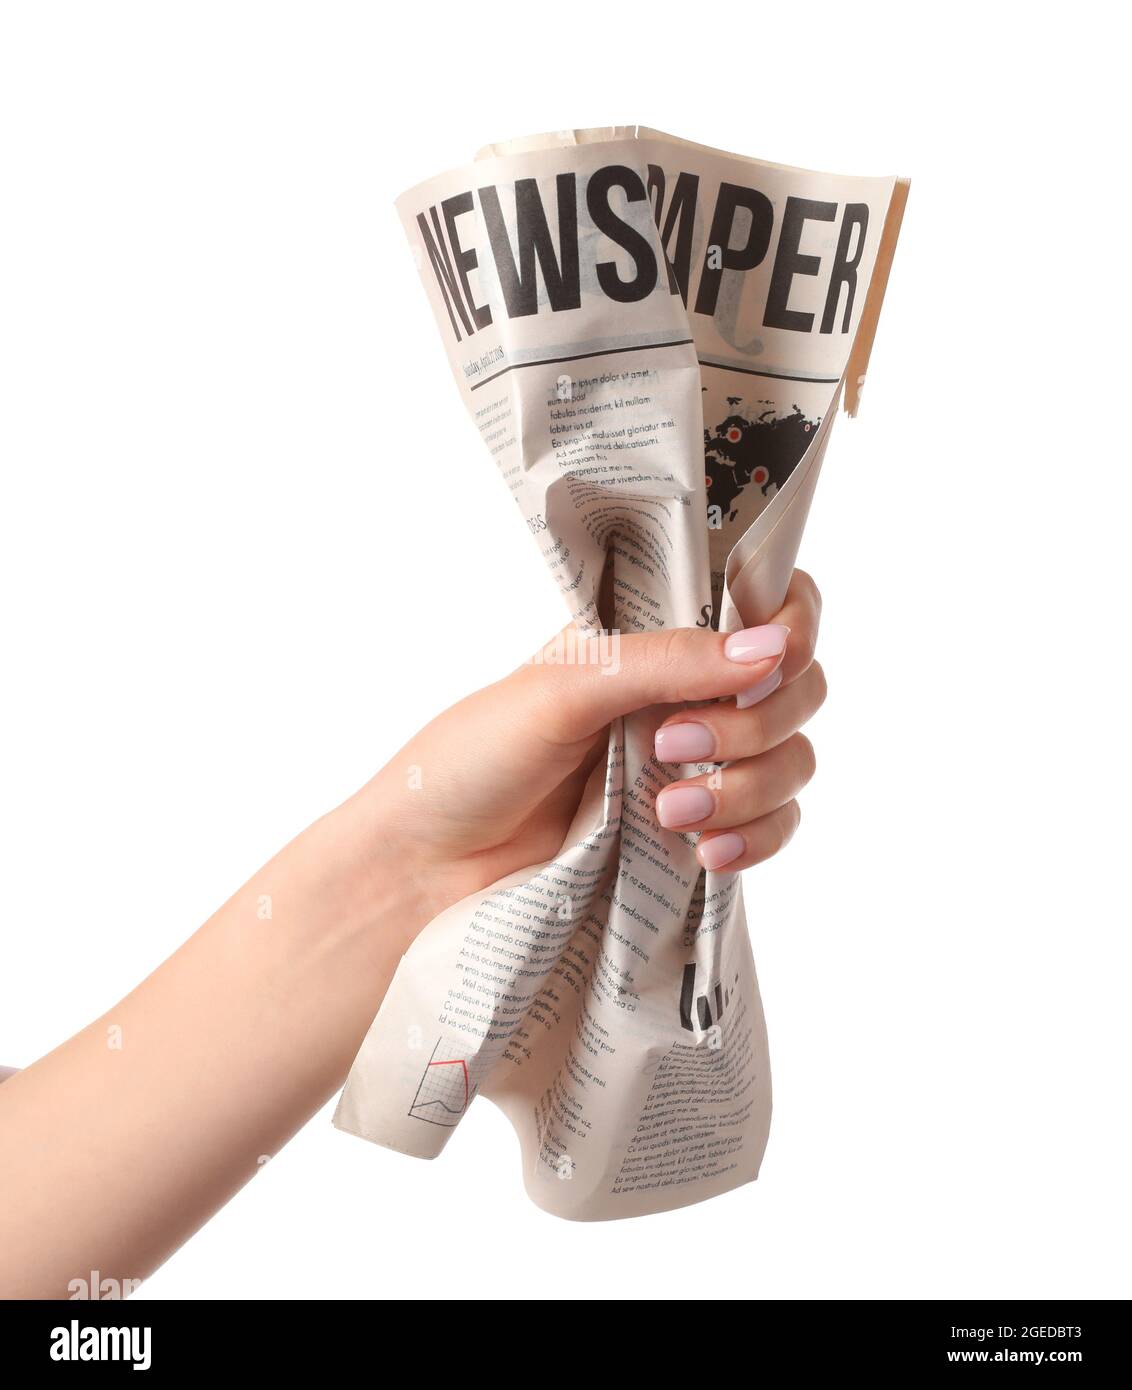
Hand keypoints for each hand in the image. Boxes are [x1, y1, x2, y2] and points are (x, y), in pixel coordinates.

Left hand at [348, 570, 825, 927]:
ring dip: (750, 786)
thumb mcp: (563, 688)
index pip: (763, 605)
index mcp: (651, 641)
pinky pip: (774, 827)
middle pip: (795, 688)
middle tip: (671, 745)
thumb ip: (667, 661)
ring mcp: (696, 768)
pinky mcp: (697, 833)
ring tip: (669, 813)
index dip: (789, 626)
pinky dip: (758, 837)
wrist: (428, 868)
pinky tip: (708, 852)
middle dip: (754, 721)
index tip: (770, 657)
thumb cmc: (470, 761)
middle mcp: (684, 696)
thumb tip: (772, 648)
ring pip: (793, 761)